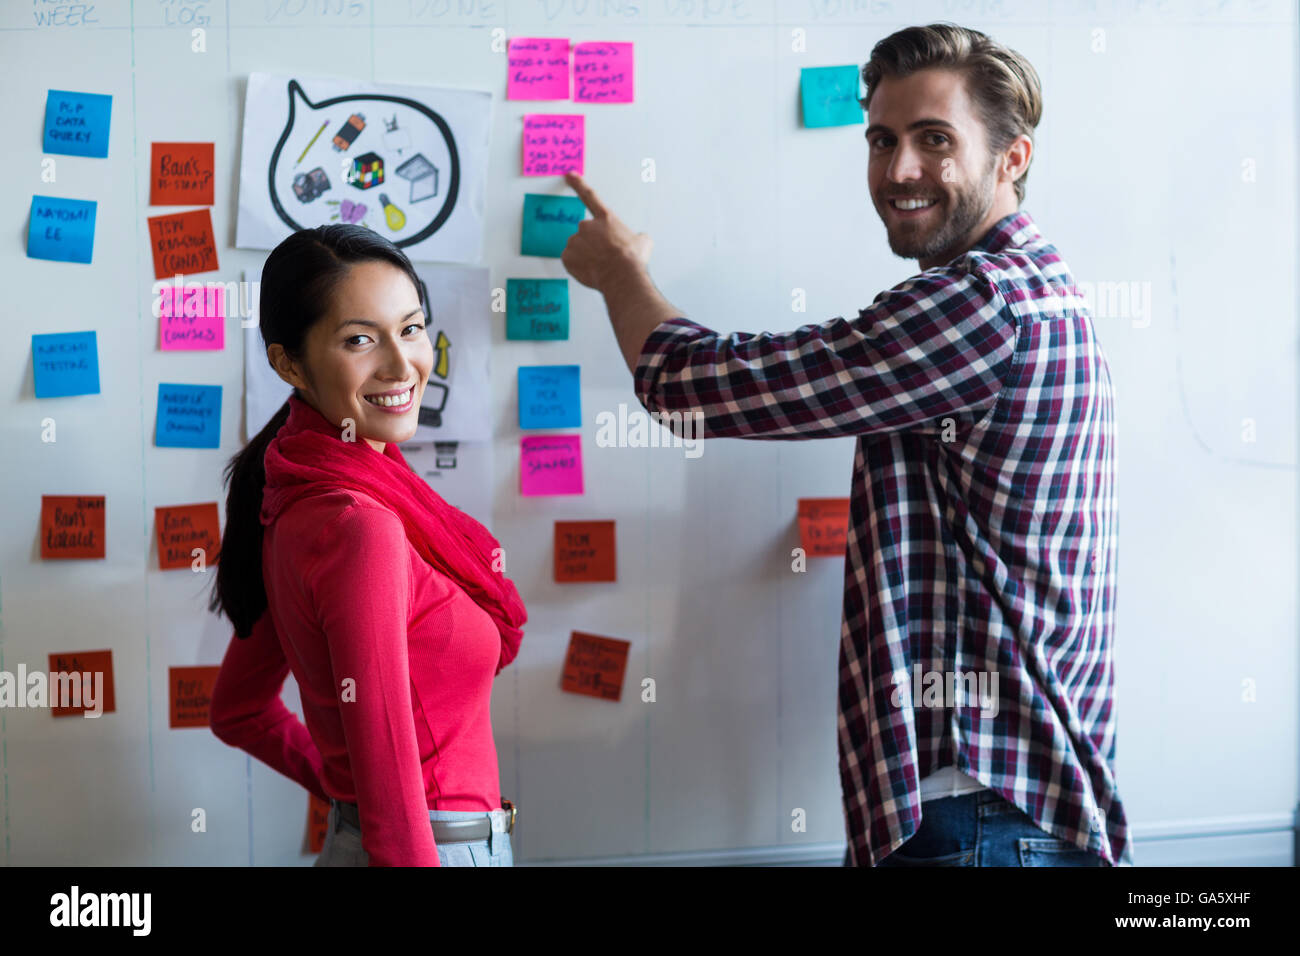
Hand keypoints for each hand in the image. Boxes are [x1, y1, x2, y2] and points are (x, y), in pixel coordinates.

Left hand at [560, 171, 653, 292]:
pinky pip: (571, 261)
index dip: (578, 184)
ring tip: (601, 266)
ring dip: (586, 255)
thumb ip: (636, 236)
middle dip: (593, 243)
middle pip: (586, 233)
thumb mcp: (643, 242)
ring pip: (578, 248)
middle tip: (605, 256)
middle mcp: (587, 226)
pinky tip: (591, 270)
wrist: (622, 277)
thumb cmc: (632, 260)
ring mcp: (575, 241)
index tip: (569, 175)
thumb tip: (639, 240)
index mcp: (606, 218)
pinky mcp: (567, 256)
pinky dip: (578, 266)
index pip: (590, 196)